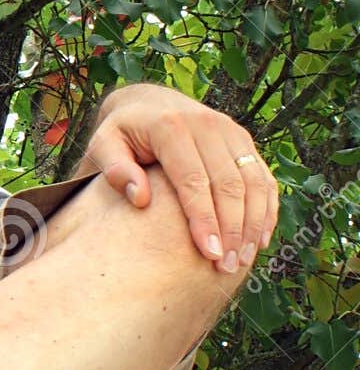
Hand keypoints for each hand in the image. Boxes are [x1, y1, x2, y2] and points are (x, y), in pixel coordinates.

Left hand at [81, 82, 278, 272]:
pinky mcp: (243, 140)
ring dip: (253, 224)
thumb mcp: (104, 145)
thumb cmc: (122, 134)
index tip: (207, 253)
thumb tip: (141, 199)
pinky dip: (266, 209)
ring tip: (241, 260)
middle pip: (228, 184)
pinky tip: (259, 239)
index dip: (204, 219)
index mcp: (171, 127)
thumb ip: (115, 169)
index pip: (193, 180)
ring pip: (253, 182)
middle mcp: (207, 125)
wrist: (148, 103)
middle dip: (231, 229)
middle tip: (225, 266)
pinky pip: (263, 177)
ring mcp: (230, 131)